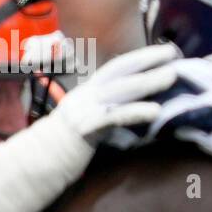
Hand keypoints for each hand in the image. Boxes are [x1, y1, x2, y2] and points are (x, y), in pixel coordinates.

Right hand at [52, 42, 180, 141]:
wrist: (36, 161)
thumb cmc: (64, 145)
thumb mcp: (86, 120)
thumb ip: (107, 109)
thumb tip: (138, 105)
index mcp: (86, 92)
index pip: (115, 67)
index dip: (140, 56)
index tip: (165, 50)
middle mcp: (84, 96)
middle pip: (118, 71)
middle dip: (146, 59)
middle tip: (174, 51)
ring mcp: (83, 110)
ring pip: (118, 90)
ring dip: (147, 81)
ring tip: (172, 75)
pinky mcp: (84, 129)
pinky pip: (114, 117)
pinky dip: (135, 112)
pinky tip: (154, 111)